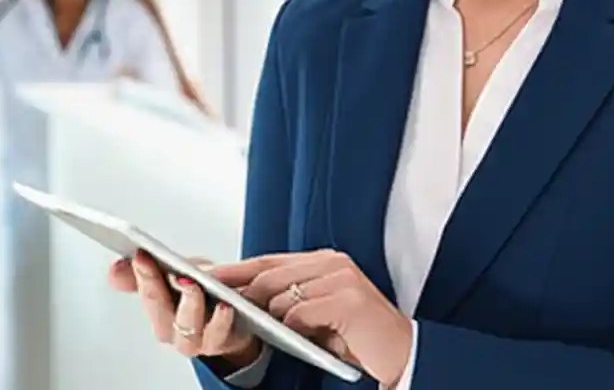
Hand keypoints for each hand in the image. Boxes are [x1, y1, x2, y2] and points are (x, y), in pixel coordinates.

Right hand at [108, 251, 261, 370]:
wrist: (245, 309)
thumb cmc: (210, 288)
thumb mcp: (182, 269)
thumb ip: (149, 269)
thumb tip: (114, 270)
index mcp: (160, 303)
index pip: (144, 290)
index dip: (139, 274)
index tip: (139, 254)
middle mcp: (173, 326)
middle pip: (159, 313)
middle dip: (156, 288)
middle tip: (163, 267)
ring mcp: (196, 338)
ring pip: (185, 331)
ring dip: (188, 306)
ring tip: (192, 284)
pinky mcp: (222, 342)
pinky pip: (217, 337)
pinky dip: (219, 321)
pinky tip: (223, 305)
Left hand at [213, 250, 412, 385]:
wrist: (402, 352)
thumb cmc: (356, 334)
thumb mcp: (318, 312)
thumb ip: (290, 300)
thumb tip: (245, 299)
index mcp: (325, 261)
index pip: (271, 261)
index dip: (239, 268)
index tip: (211, 276)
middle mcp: (333, 263)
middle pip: (271, 274)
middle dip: (244, 293)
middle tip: (223, 305)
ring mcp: (342, 279)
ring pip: (283, 295)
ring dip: (272, 317)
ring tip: (267, 329)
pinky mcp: (348, 300)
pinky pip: (302, 313)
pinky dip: (294, 327)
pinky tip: (301, 336)